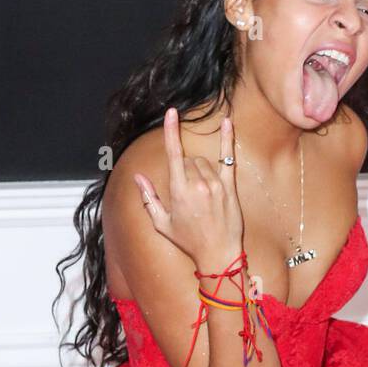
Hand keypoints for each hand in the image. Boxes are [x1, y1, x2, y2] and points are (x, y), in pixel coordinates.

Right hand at [133, 108, 243, 271]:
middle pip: (189, 161)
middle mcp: (197, 184)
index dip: (171, 132)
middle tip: (188, 194)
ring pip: (204, 163)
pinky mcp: (229, 187)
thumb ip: (149, 198)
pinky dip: (228, 140)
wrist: (218, 253)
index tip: (171, 113)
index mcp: (178, 191)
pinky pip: (228, 158)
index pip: (173, 154)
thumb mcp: (162, 223)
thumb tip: (138, 177)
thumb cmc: (188, 241)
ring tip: (201, 194)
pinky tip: (228, 122)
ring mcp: (215, 184)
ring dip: (200, 170)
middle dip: (186, 170)